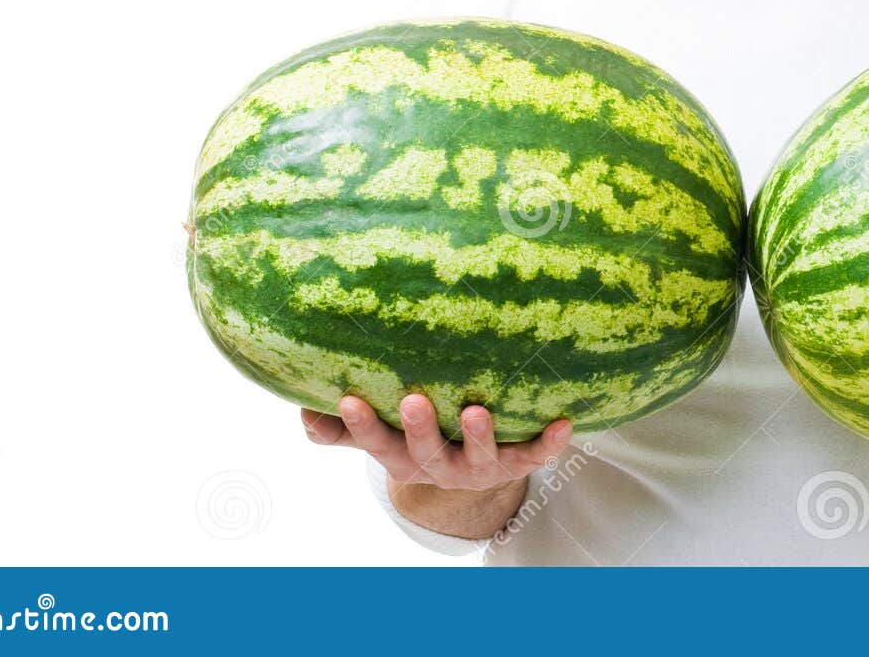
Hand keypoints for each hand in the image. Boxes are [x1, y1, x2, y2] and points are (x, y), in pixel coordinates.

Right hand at [301, 394, 571, 493]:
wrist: (469, 470)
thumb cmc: (415, 434)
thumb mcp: (378, 432)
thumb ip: (341, 425)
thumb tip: (303, 410)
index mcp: (401, 455)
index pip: (375, 443)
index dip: (362, 425)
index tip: (348, 399)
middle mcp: (439, 465)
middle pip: (425, 453)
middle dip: (419, 428)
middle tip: (414, 400)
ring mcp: (479, 467)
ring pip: (478, 458)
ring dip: (479, 437)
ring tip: (477, 411)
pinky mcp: (515, 463)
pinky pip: (534, 456)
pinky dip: (549, 443)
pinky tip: (564, 422)